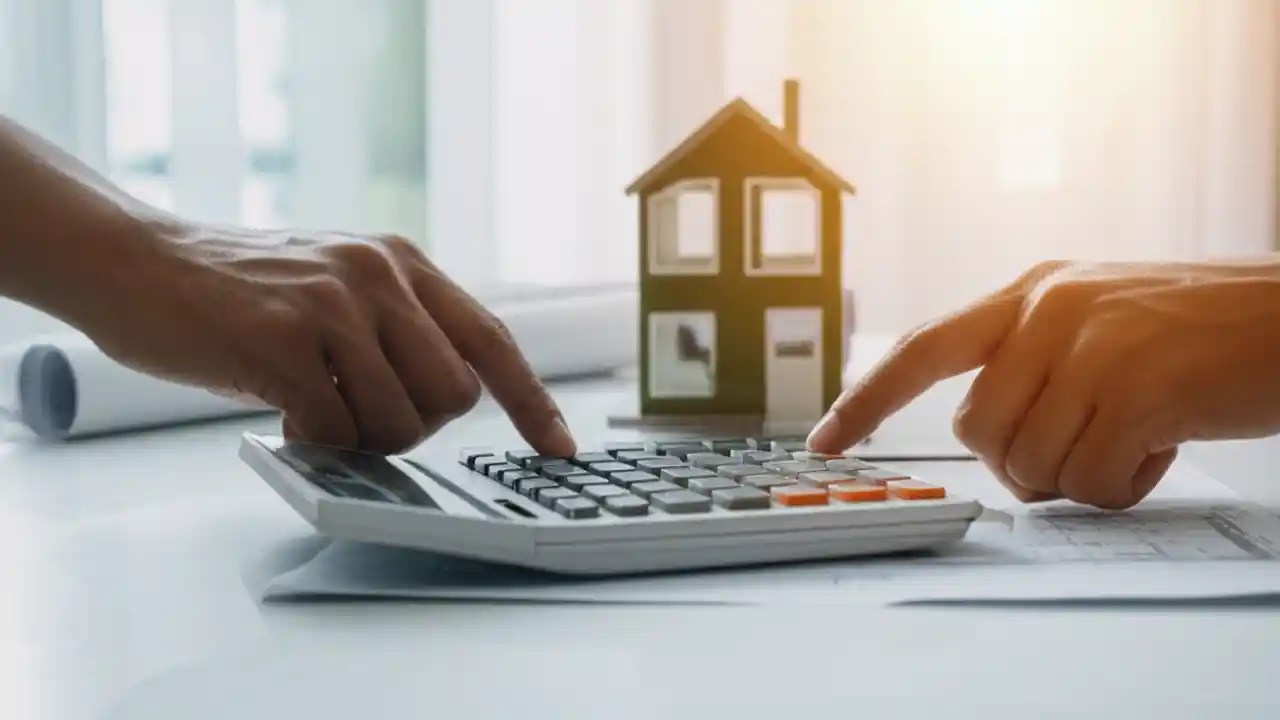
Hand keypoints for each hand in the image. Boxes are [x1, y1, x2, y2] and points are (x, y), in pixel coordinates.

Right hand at [77, 222, 575, 455]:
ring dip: (360, 438)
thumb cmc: (241, 292)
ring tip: (313, 404)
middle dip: (415, 426)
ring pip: (400, 421)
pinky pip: (336, 431)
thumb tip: (448, 402)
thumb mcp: (338, 287)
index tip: (558, 446)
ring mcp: (333, 303)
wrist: (138, 263)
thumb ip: (396, 330)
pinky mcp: (284, 338)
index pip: (491, 340)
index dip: (531, 400)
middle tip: (359, 412)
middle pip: (453, 396)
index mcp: (402, 263)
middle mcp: (379, 275)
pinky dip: (313, 441)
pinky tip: (280, 409)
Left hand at [807, 260, 1279, 508]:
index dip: (867, 399)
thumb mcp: (1100, 317)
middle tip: (1085, 449)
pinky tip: (1163, 447)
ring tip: (1138, 436)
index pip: (922, 348)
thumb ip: (1031, 361)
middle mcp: (1049, 311)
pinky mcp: (1140, 388)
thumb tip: (986, 440)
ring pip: (1031, 464)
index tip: (823, 440)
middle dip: (1022, 464)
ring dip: (1082, 476)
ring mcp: (1093, 346)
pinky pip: (1092, 480)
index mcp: (1032, 291)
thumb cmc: (1201, 331)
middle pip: (975, 432)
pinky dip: (1125, 486)